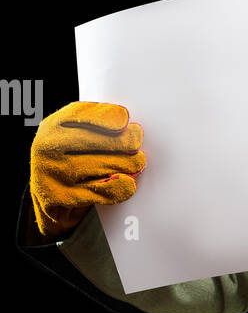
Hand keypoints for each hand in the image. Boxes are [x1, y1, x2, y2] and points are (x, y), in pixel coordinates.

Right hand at [30, 101, 146, 239]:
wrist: (46, 194)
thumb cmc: (65, 158)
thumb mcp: (70, 135)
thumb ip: (94, 128)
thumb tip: (129, 130)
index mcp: (52, 127)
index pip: (80, 115)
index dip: (106, 116)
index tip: (124, 120)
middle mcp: (48, 148)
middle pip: (92, 141)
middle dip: (121, 141)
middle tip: (136, 143)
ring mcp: (53, 173)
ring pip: (99, 166)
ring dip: (124, 164)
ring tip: (137, 163)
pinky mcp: (61, 197)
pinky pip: (98, 192)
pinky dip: (118, 188)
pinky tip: (128, 184)